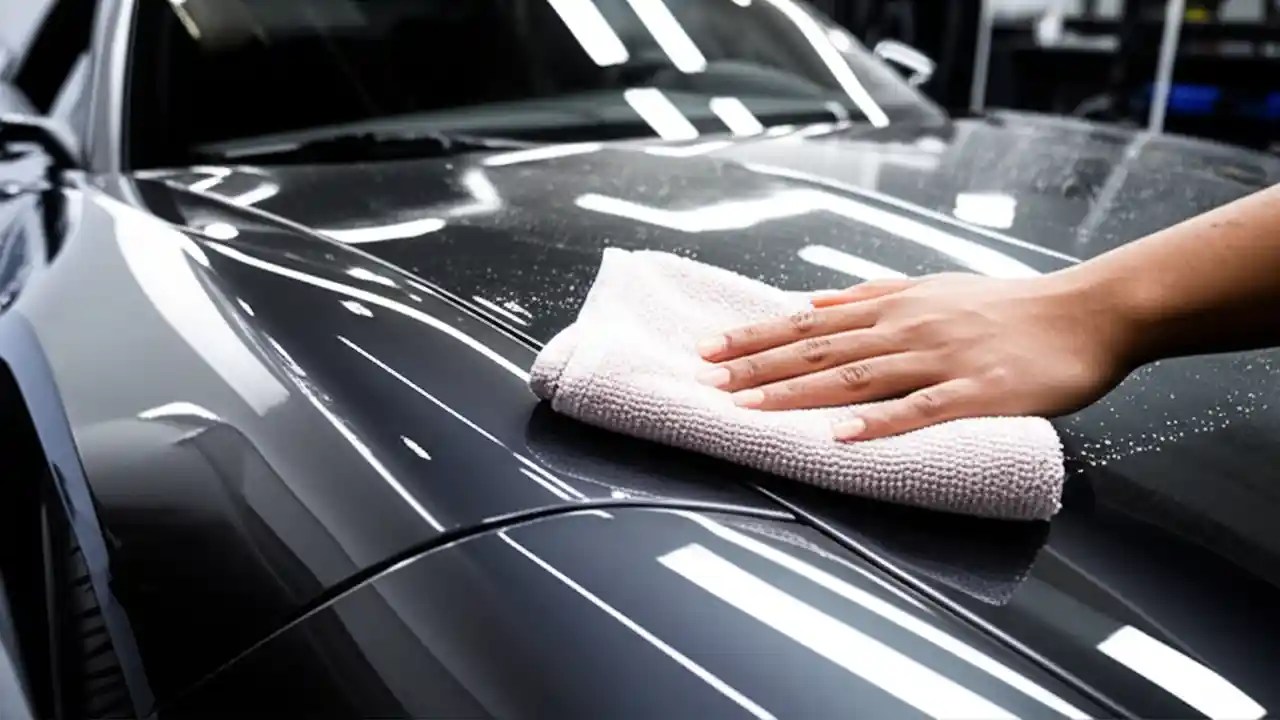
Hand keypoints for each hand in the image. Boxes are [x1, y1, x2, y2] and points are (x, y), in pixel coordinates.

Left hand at [695, 273, 1135, 440]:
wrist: (1087, 313)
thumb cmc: (1008, 306)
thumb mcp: (932, 288)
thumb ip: (870, 296)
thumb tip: (811, 302)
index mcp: (896, 306)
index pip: (810, 323)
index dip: (756, 338)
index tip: (709, 350)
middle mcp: (908, 328)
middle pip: (820, 350)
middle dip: (759, 367)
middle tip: (708, 381)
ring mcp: (942, 360)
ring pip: (857, 378)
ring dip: (798, 392)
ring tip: (750, 407)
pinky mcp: (979, 393)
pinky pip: (921, 410)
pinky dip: (877, 423)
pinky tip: (839, 435)